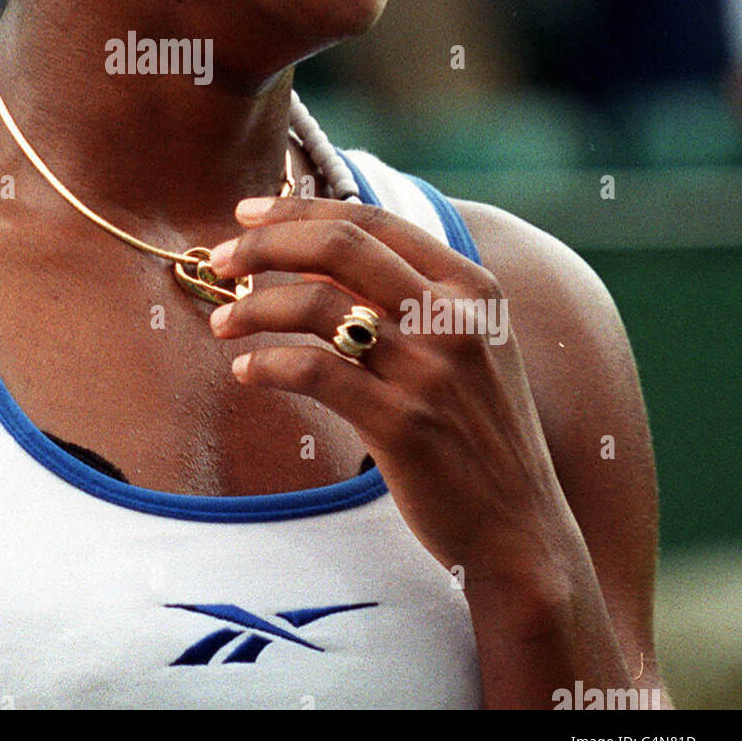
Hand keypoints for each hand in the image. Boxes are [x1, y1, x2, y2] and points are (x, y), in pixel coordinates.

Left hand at [206, 196, 582, 590]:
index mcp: (471, 287)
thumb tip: (310, 252)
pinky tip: (245, 372)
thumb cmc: (476, 433)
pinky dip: (265, 366)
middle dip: (265, 243)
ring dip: (253, 308)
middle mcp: (454, 318)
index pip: (370, 220)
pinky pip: (312, 371)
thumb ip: (405, 297)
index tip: (247, 214)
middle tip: (220, 259)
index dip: (299, 209)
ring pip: (316, 304)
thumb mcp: (466, 347)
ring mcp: (430, 370)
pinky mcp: (402, 424)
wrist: (521, 531)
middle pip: (339, 245)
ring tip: (221, 323)